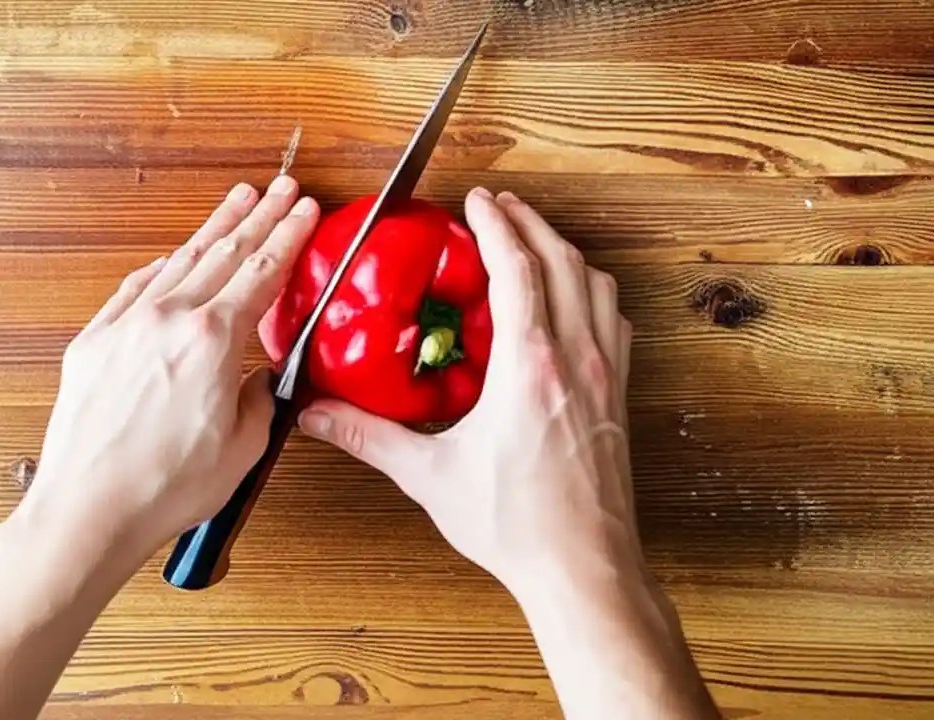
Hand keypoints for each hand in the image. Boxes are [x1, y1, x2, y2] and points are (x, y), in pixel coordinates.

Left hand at [22, 176, 318, 558]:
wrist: (89, 508)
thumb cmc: (162, 487)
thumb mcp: (244, 448)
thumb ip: (261, 400)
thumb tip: (260, 380)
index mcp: (212, 340)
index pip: (262, 271)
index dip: (288, 235)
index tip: (303, 210)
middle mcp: (167, 319)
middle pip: (224, 252)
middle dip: (258, 216)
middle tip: (280, 188)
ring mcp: (126, 326)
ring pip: (179, 261)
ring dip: (213, 229)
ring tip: (237, 202)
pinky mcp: (95, 342)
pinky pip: (135, 288)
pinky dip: (162, 267)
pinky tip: (174, 257)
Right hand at [298, 187, 636, 591]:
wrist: (582, 566)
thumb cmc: (516, 525)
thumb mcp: (430, 476)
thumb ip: (368, 436)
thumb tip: (315, 413)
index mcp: (530, 367)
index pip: (518, 268)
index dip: (497, 224)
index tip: (477, 201)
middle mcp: (576, 359)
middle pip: (563, 261)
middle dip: (530, 222)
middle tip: (500, 206)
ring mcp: (605, 376)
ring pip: (596, 285)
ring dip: (564, 250)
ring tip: (533, 238)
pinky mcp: (617, 397)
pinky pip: (613, 322)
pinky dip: (592, 292)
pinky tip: (574, 301)